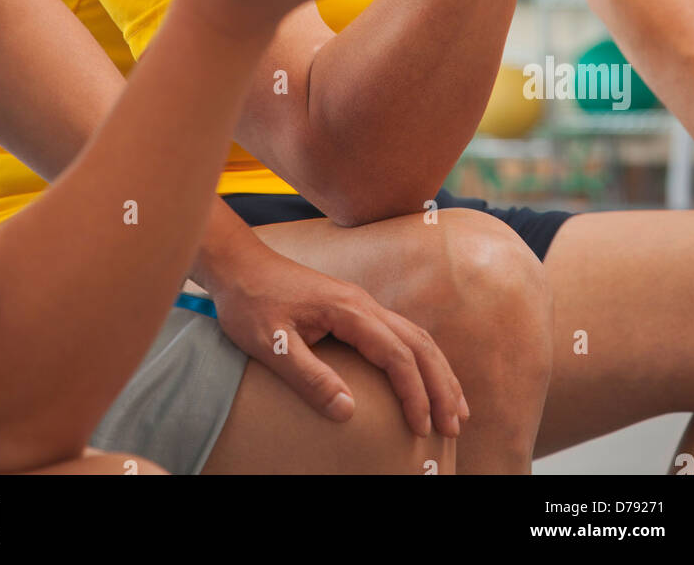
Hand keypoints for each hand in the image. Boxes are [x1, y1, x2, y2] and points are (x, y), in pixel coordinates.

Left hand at [207, 239, 468, 438]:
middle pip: (418, 343)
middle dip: (440, 384)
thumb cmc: (250, 303)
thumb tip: (348, 411)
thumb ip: (309, 377)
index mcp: (348, 310)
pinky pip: (399, 333)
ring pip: (414, 336)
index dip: (414, 393)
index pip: (396, 354)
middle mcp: (363, 303)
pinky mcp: (353, 309)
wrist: (239, 266)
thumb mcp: (271, 344)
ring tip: (455, 407)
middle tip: (454, 425)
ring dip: (438, 371)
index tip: (421, 428)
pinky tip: (423, 379)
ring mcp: (360, 304)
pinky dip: (420, 358)